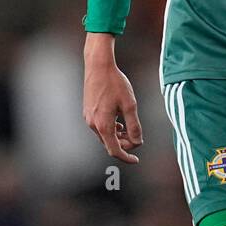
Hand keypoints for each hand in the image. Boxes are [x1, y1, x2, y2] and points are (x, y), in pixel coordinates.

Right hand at [82, 40, 143, 162]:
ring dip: (117, 136)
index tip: (136, 160)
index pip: (115, 151)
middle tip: (136, 138)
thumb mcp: (130, 105)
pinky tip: (118, 120)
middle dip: (124, 144)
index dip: (127, 157)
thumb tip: (137, 142)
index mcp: (103, 125)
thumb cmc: (115, 83)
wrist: (98, 66)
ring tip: (128, 128)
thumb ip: (134, 126)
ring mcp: (88, 118)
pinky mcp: (87, 111)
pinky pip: (100, 126)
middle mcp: (93, 124)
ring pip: (104, 135)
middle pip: (109, 144)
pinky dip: (110, 128)